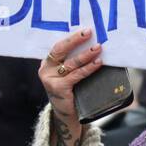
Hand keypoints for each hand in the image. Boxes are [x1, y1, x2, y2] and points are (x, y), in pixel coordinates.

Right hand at [38, 28, 102, 145]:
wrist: (68, 116)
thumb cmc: (72, 91)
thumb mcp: (69, 74)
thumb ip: (74, 61)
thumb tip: (94, 42)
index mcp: (47, 63)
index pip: (58, 46)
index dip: (71, 37)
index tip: (86, 30)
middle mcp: (45, 70)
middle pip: (61, 50)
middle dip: (76, 40)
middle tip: (90, 32)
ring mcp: (50, 80)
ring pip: (71, 63)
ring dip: (86, 54)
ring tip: (99, 47)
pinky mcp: (58, 89)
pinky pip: (76, 75)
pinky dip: (88, 68)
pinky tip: (98, 63)